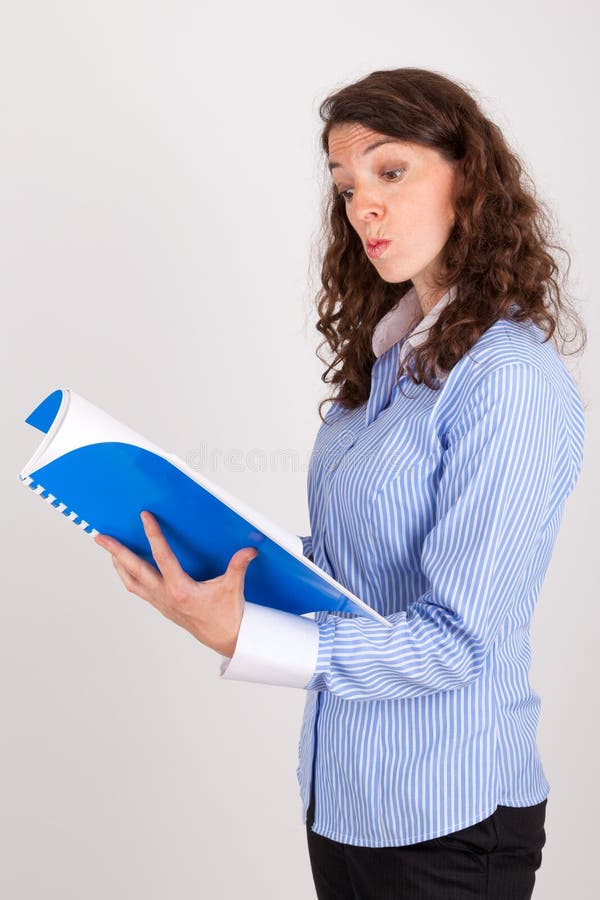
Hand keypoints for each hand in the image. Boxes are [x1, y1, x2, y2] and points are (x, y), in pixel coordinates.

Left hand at [94, 510, 257, 656]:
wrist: (225, 639)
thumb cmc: (227, 616)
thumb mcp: (233, 588)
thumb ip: (238, 566)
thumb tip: (249, 550)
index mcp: (181, 590)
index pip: (162, 557)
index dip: (153, 535)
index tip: (145, 518)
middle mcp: (165, 596)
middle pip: (134, 570)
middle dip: (115, 552)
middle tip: (100, 537)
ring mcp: (161, 602)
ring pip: (131, 581)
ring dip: (118, 564)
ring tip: (109, 549)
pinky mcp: (162, 606)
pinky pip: (138, 589)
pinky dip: (128, 576)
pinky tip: (127, 567)